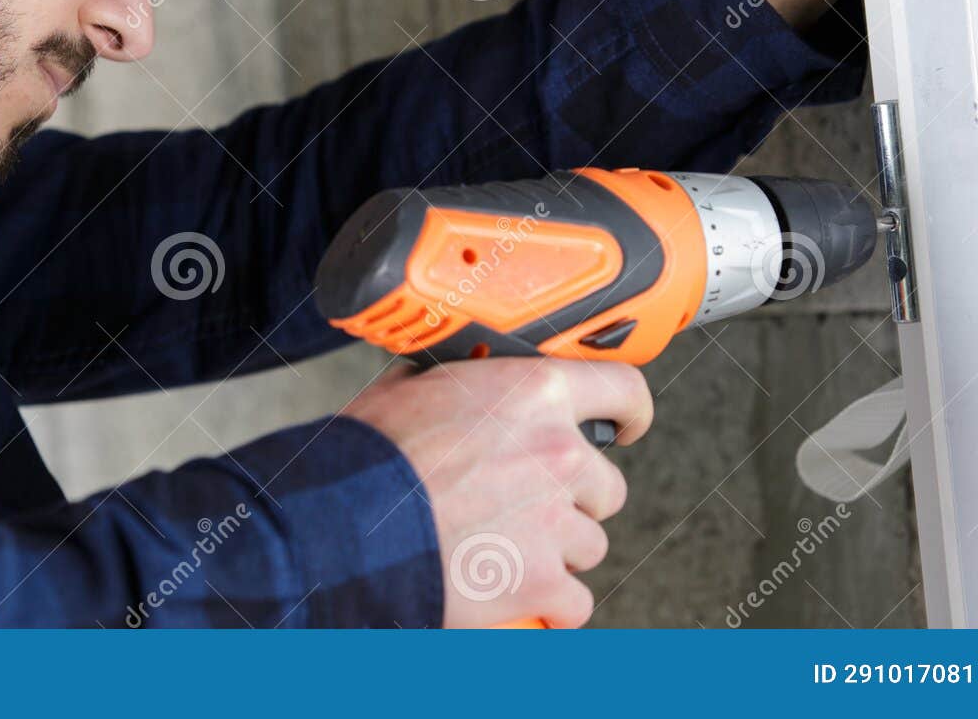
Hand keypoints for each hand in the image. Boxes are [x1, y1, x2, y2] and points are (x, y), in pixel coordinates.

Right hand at [344, 357, 652, 628]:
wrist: (346, 522)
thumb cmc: (371, 455)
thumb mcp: (413, 388)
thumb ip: (455, 382)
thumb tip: (453, 374)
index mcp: (534, 394)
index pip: (622, 390)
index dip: (630, 411)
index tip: (628, 425)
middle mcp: (559, 454)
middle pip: (606, 485)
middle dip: (573, 497)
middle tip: (526, 502)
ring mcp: (555, 522)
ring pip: (590, 544)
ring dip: (557, 549)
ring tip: (507, 548)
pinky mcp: (542, 581)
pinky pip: (575, 601)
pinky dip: (551, 604)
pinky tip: (518, 594)